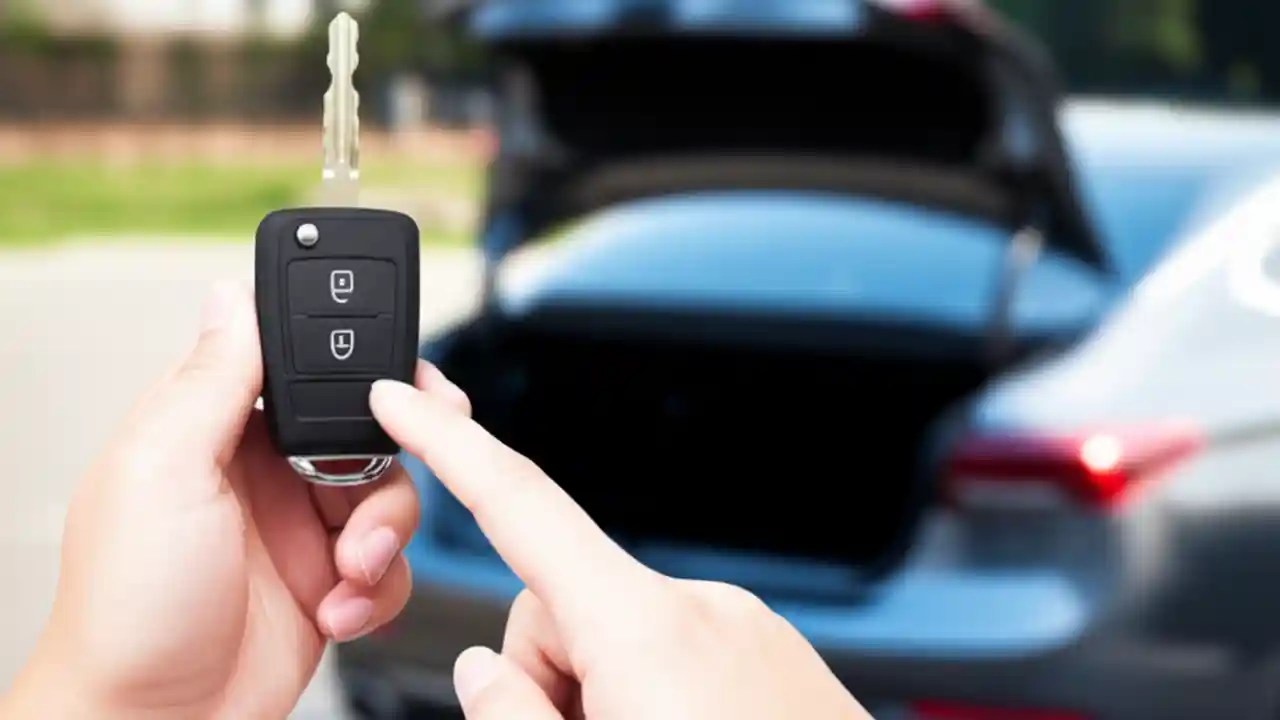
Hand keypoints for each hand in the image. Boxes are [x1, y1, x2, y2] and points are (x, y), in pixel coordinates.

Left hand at [1, 282, 463, 719]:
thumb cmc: (128, 607)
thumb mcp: (161, 472)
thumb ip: (210, 382)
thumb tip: (233, 297)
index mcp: (214, 427)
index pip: (297, 361)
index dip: (353, 361)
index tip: (396, 376)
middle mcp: (264, 471)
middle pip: (365, 422)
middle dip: (397, 444)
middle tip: (404, 456)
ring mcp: (301, 528)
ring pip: (391, 490)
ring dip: (383, 529)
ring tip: (347, 566)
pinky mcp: (332, 581)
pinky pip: (392, 561)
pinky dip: (379, 584)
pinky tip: (337, 605)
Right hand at [370, 376, 873, 718]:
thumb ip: (512, 719)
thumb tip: (488, 672)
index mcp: (648, 629)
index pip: (524, 505)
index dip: (449, 446)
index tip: (402, 400)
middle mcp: (705, 609)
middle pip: (561, 607)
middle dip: (548, 679)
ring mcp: (750, 630)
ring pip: (620, 639)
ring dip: (607, 697)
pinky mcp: (779, 657)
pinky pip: (681, 656)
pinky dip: (660, 699)